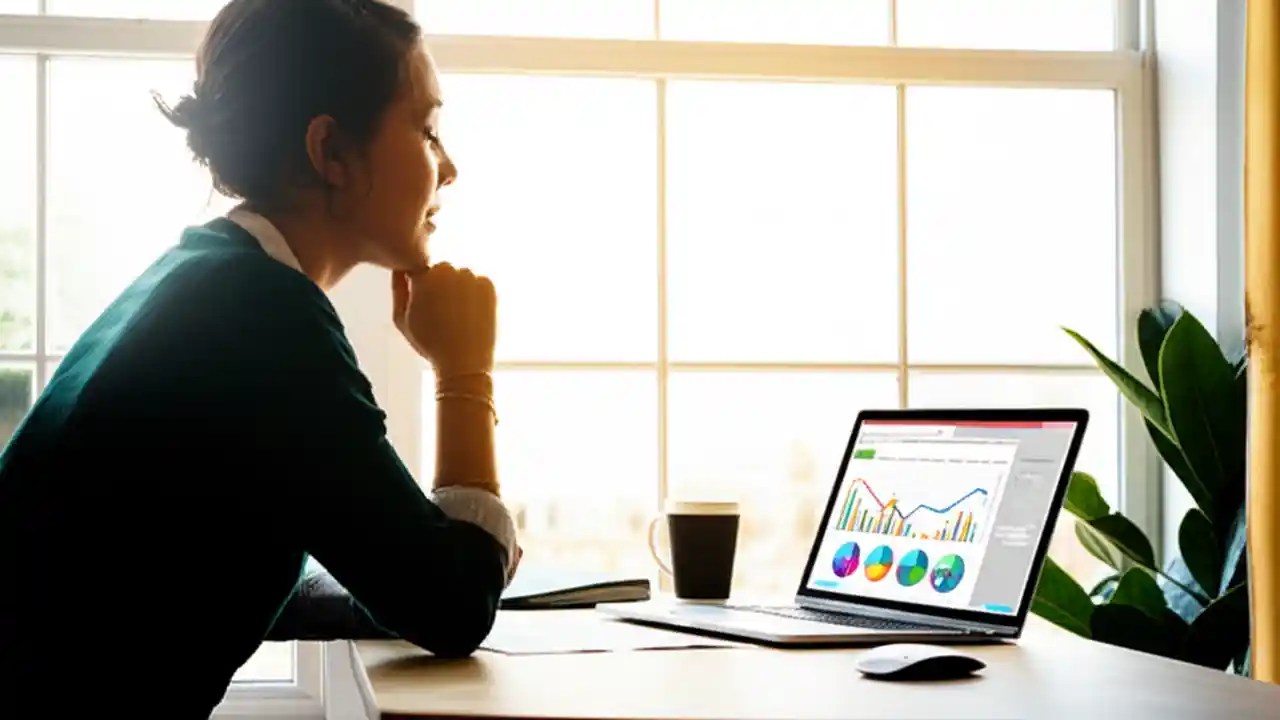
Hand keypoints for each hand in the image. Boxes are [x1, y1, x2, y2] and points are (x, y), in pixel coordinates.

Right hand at [392, 263, 495, 378]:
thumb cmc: (430, 344)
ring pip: (462, 276)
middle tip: (444, 314)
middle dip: (442, 285)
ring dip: (460, 289)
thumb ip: (398, 288)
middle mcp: (447, 270)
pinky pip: (480, 283)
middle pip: (442, 270)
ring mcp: (470, 276)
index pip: (419, 269)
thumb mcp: (401, 319)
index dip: (422, 287)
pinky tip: (472, 315)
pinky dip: (477, 294)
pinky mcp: (488, 285)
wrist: (464, 362)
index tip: (427, 305)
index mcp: (423, 276)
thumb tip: (401, 267)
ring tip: (459, 317)